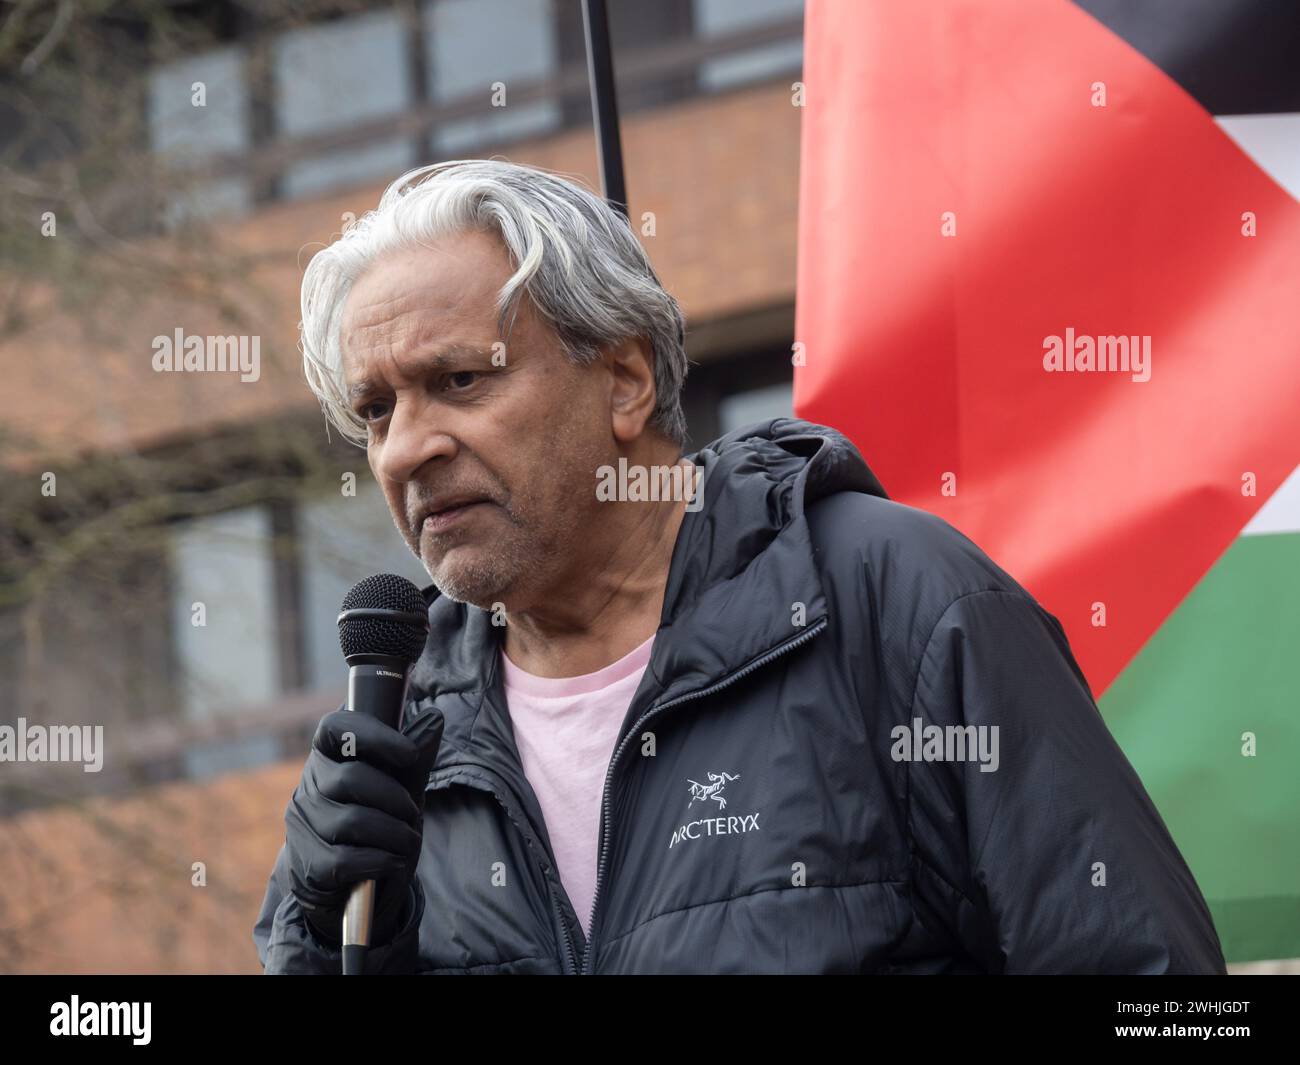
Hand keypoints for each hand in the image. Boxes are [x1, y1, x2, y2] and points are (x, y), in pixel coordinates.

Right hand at [283, 706, 444, 946]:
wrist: (361, 889)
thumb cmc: (381, 829)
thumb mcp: (402, 793)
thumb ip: (414, 760)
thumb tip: (434, 716)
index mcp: (329, 759)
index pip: (335, 729)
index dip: (372, 735)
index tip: (408, 753)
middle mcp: (308, 788)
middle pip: (350, 778)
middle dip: (394, 797)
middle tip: (411, 813)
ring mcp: (302, 828)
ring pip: (351, 821)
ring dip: (393, 833)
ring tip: (406, 841)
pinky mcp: (306, 866)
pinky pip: (344, 860)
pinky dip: (379, 861)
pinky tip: (391, 863)